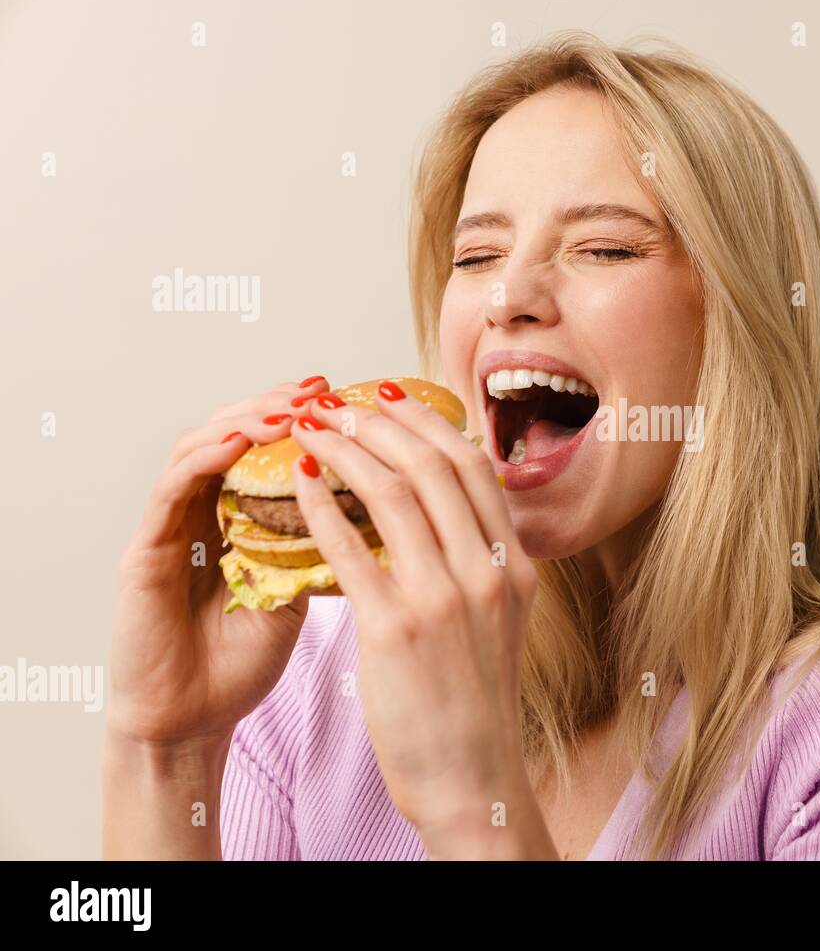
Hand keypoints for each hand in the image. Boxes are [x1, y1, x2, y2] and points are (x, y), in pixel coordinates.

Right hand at [108, 375, 331, 750]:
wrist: (192, 722)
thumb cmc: (243, 661)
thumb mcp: (298, 591)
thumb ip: (325, 547)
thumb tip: (385, 508)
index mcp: (239, 518)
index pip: (268, 448)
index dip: (306, 419)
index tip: (351, 398)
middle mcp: (201, 512)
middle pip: (232, 432)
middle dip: (276, 404)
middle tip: (320, 389)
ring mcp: (168, 528)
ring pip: (199, 446)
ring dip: (244, 421)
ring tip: (288, 408)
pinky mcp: (143, 552)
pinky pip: (171, 490)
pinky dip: (204, 459)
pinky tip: (238, 442)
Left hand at [289, 380, 547, 856]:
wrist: (472, 779)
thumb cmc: (477, 705)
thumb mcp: (503, 625)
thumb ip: (482, 568)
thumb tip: (449, 518)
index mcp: (515, 569)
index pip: (476, 471)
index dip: (431, 424)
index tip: (394, 399)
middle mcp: (486, 574)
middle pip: (434, 468)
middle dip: (381, 422)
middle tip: (340, 402)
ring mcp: (443, 599)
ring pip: (392, 494)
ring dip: (346, 450)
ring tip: (312, 429)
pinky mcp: (394, 630)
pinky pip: (350, 549)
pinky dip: (320, 507)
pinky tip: (297, 486)